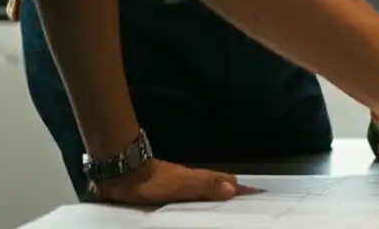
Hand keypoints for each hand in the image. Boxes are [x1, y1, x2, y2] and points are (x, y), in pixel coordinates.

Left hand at [91, 159, 249, 204]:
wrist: (123, 173)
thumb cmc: (152, 182)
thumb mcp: (180, 185)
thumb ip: (204, 186)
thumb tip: (233, 188)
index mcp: (199, 179)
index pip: (227, 182)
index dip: (240, 188)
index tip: (256, 194)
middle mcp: (192, 180)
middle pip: (217, 184)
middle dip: (231, 190)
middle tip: (243, 200)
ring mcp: (179, 184)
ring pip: (203, 189)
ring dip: (215, 194)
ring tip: (223, 204)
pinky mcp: (165, 190)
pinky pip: (188, 196)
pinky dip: (197, 200)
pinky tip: (193, 206)